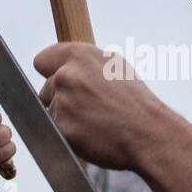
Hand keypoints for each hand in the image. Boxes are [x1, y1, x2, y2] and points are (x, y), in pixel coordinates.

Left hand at [34, 43, 191, 191]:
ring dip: (64, 120)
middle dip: (60, 100)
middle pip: (44, 90)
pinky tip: (89, 135)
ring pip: (50, 112)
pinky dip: (67, 136)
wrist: (149, 135)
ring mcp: (62, 101)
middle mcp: (66, 74)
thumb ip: (83, 63)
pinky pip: (54, 132)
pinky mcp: (61, 127)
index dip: (51, 73)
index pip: (42, 61)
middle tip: (88, 109)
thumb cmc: (136, 104)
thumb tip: (64, 65)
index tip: (58, 82)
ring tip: (93, 123)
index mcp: (78, 55)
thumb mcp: (113, 66)